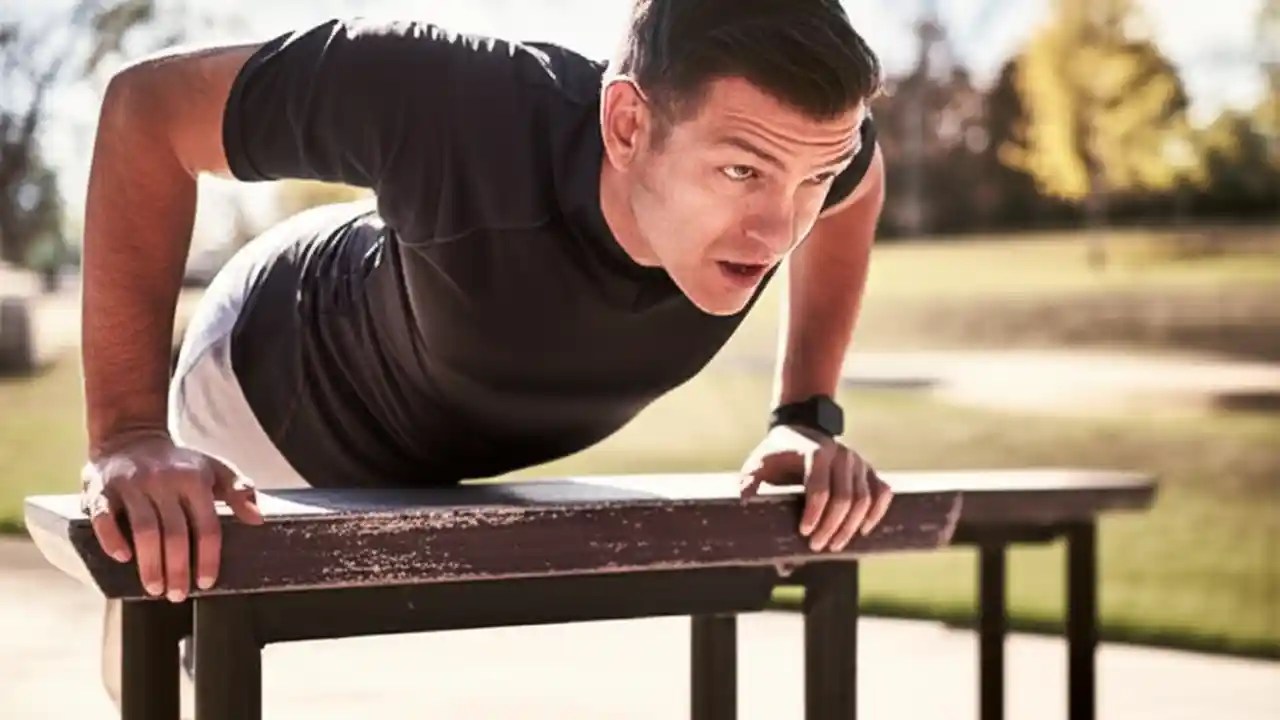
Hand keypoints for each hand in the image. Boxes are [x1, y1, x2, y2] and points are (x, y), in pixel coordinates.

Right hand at [80, 430, 262, 601]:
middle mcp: (164, 481)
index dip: (207, 558)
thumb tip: (258, 519)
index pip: (207, 526)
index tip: (206, 584)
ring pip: (144, 530)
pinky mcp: (101, 488)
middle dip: (178, 569)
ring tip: (155, 588)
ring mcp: (132, 484)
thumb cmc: (178, 462)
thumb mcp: (214, 468)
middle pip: (175, 533)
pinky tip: (122, 558)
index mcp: (194, 480)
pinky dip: (113, 539)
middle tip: (177, 595)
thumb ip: (238, 491)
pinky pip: (104, 517)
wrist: (130, 434)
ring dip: (150, 564)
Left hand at [739, 424, 892, 551]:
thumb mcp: (760, 461)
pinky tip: (864, 530)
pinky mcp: (868, 470)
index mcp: (815, 451)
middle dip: (832, 526)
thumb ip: (751, 478)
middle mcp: (841, 454)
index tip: (804, 533)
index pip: (819, 488)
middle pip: (845, 498)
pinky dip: (876, 512)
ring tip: (835, 545)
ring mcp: (858, 462)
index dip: (814, 514)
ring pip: (865, 499)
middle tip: (817, 546)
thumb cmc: (778, 453)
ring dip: (852, 527)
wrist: (801, 431)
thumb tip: (745, 499)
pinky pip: (882, 492)